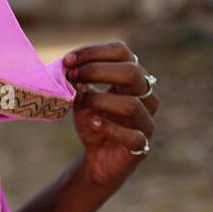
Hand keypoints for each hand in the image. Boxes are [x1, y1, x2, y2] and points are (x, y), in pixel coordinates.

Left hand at [62, 40, 159, 190]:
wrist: (98, 159)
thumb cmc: (94, 122)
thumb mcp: (82, 99)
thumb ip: (77, 83)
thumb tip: (65, 65)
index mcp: (133, 79)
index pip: (121, 52)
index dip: (94, 52)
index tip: (67, 60)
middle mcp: (146, 96)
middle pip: (132, 72)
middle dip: (97, 71)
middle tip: (72, 77)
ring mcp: (146, 121)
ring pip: (132, 103)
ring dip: (100, 100)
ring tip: (79, 102)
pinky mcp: (141, 145)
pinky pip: (132, 135)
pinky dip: (110, 127)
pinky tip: (93, 123)